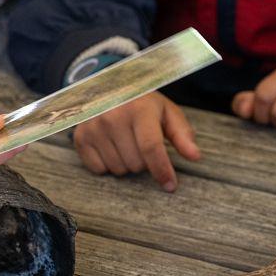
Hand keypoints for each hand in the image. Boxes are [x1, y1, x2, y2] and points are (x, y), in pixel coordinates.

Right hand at [73, 92, 200, 192]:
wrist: (106, 89)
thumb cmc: (141, 104)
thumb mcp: (165, 112)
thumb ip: (182, 134)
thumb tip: (195, 156)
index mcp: (138, 108)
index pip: (151, 148)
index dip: (162, 170)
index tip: (170, 186)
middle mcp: (112, 117)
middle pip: (136, 163)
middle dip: (144, 162)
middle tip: (141, 144)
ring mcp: (93, 128)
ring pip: (118, 169)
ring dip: (127, 164)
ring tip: (126, 144)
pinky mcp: (80, 138)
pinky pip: (99, 169)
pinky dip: (107, 165)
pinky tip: (110, 147)